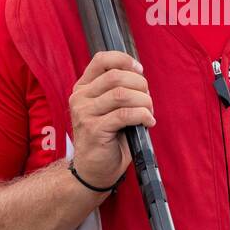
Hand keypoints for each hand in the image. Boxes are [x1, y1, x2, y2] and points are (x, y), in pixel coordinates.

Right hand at [68, 50, 155, 188]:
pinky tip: (148, 122)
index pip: (101, 59)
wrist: (93, 170)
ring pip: (122, 94)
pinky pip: (124, 114)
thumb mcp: (109, 109)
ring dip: (143, 101)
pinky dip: (142, 115)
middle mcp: (80, 98)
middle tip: (147, 100)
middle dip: (140, 85)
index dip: (124, 60)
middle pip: (116, 76)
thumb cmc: (107, 138)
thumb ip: (118, 90)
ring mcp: (84, 113)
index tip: (139, 71)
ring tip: (148, 112)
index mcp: (83, 88)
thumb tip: (141, 77)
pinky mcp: (94, 129)